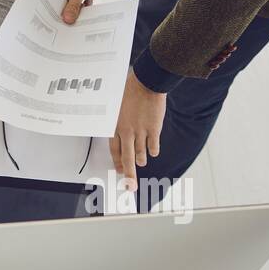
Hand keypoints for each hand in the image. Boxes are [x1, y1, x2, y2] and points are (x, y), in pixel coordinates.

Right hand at [56, 0, 97, 22]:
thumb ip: (73, 5)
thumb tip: (67, 20)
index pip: (54, 14)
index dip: (60, 24)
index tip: (68, 30)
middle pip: (63, 15)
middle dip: (72, 19)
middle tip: (81, 22)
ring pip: (71, 12)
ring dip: (80, 12)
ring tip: (86, 7)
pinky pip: (77, 7)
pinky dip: (83, 7)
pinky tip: (88, 2)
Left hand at [109, 67, 167, 192]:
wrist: (146, 82)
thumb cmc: (129, 89)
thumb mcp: (115, 104)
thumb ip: (115, 119)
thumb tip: (115, 128)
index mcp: (115, 125)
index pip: (114, 150)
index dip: (117, 162)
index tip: (119, 171)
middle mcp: (127, 131)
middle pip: (127, 158)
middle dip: (128, 175)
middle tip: (130, 187)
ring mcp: (141, 131)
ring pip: (141, 153)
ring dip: (141, 159)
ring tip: (141, 161)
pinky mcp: (154, 129)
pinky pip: (153, 146)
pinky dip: (153, 151)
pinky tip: (153, 151)